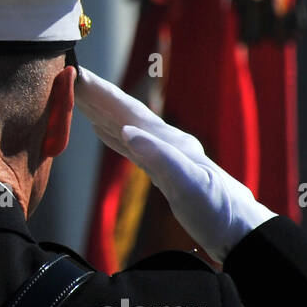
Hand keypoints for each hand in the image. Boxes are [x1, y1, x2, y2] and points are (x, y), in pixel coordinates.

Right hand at [75, 67, 275, 263]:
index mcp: (169, 142)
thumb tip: (127, 131)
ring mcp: (164, 156)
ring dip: (101, 112)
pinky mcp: (162, 172)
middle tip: (67, 78)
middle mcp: (165, 143)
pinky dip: (112, 135)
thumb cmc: (218, 209)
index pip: (128, 111)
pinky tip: (103, 131)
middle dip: (96, 96)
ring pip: (125, 126)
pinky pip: (130, 146)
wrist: (239, 231)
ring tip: (78, 98)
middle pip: (124, 113)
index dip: (102, 94)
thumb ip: (159, 157)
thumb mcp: (189, 184)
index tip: (78, 75)